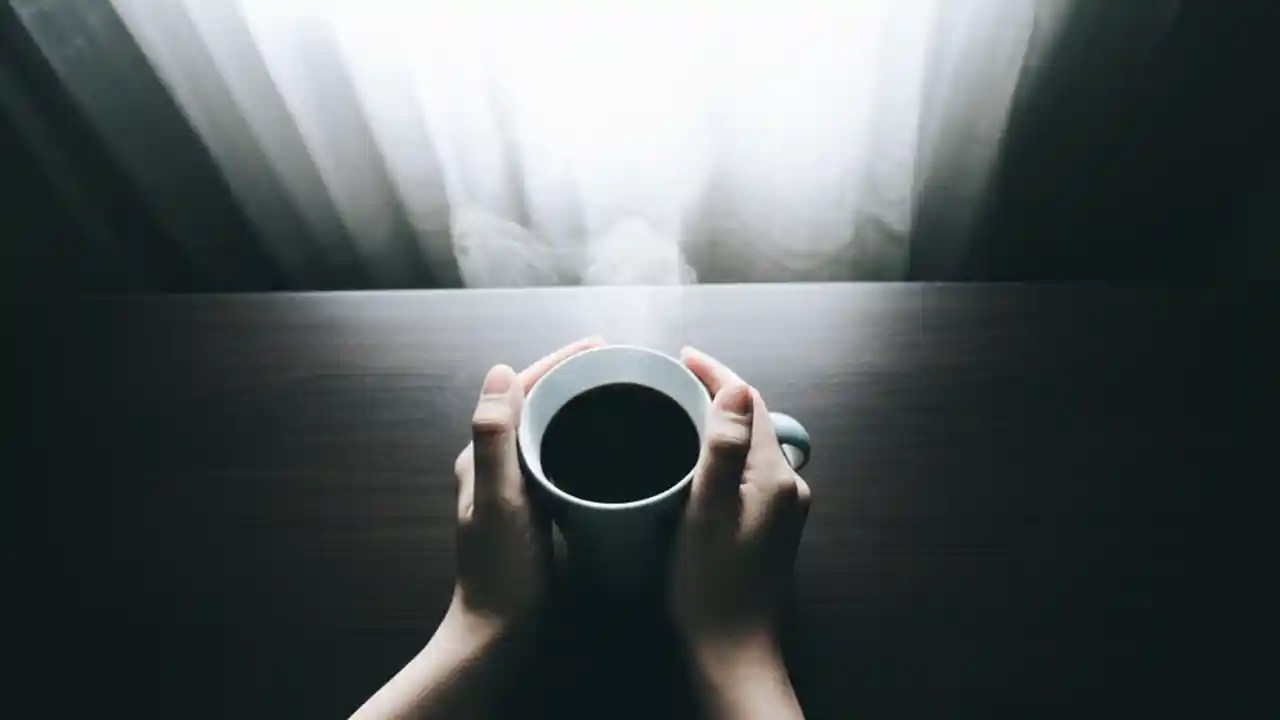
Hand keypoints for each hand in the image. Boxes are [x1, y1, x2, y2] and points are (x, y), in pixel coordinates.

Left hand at [351, 338, 601, 719]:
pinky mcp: (533, 508)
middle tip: (619, 365)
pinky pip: (558, 457)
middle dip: (573, 377)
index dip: (558, 362)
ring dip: (578, 405)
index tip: (601, 346)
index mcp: (482, 455)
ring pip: (548, 429)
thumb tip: (500, 370)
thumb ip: (494, 436)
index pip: (519, 390)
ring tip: (620, 392)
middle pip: (535, 403)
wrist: (499, 633)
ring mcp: (513, 487)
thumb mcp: (500, 500)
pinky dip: (582, 439)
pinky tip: (609, 446)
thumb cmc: (501, 572)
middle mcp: (494, 464)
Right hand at [670, 347, 810, 718]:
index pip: (750, 403)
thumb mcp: (707, 510)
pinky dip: (724, 454)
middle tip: (675, 381)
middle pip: (754, 421)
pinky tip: (697, 462)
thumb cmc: (711, 585)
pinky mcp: (771, 526)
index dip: (716, 374)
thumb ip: (724, 447)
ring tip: (680, 412)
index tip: (683, 357)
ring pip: (751, 446)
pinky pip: (748, 472)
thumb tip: (735, 389)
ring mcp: (782, 508)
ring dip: (720, 424)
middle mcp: (788, 486)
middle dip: (717, 394)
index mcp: (775, 476)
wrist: (732, 648)